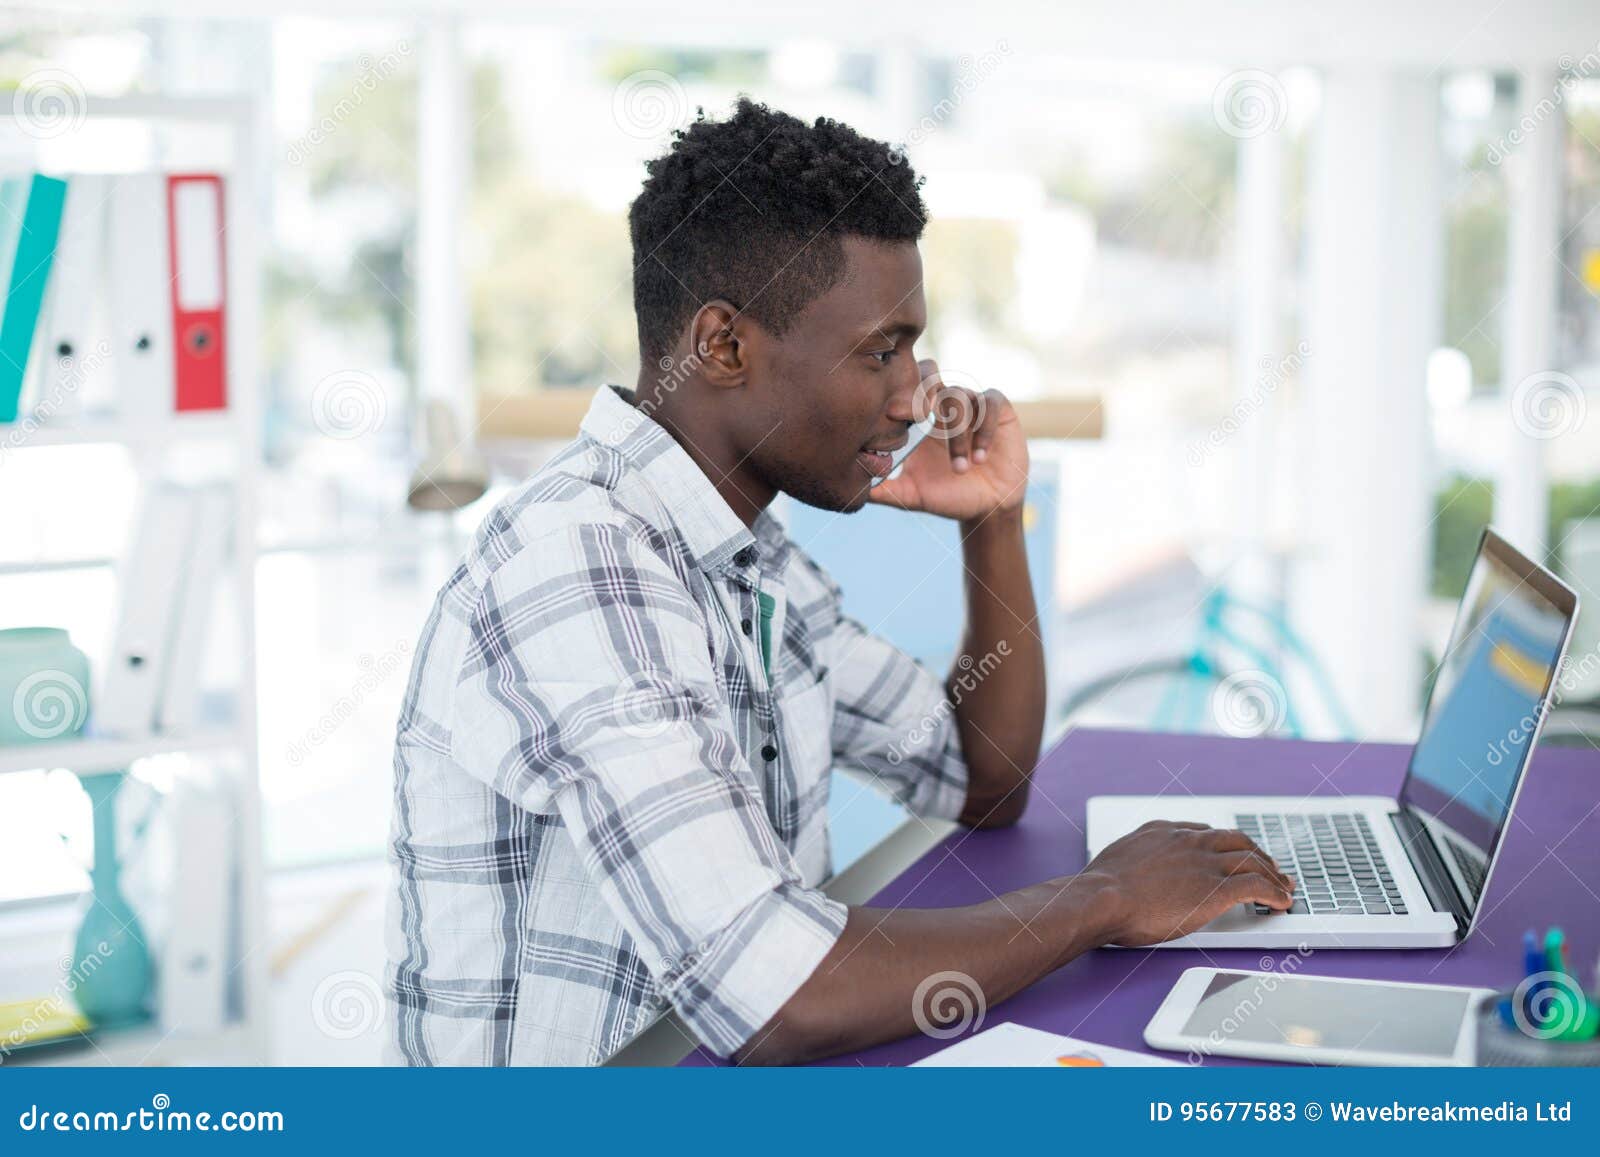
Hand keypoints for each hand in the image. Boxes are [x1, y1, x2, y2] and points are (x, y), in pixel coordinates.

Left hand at [867, 359, 1027, 523]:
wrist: (987, 508)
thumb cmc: (948, 497)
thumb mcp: (912, 495)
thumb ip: (886, 491)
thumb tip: (855, 493)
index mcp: (923, 417)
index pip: (908, 386)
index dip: (899, 394)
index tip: (891, 416)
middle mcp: (947, 405)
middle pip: (932, 375)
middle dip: (926, 393)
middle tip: (922, 418)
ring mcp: (973, 405)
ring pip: (961, 396)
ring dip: (958, 432)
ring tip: (960, 467)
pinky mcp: (999, 411)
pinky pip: (990, 401)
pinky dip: (983, 428)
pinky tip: (979, 457)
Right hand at [1081, 821, 1294, 945]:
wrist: (1102, 897)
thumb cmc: (1101, 888)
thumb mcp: (1118, 859)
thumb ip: (1136, 858)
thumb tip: (1133, 873)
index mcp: (1163, 831)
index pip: (1205, 831)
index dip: (1225, 845)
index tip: (1232, 854)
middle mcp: (1188, 841)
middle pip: (1236, 840)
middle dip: (1257, 854)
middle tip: (1269, 868)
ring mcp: (1204, 863)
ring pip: (1253, 860)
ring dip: (1273, 874)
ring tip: (1283, 886)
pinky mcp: (1216, 889)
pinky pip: (1257, 885)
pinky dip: (1275, 892)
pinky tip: (1282, 901)